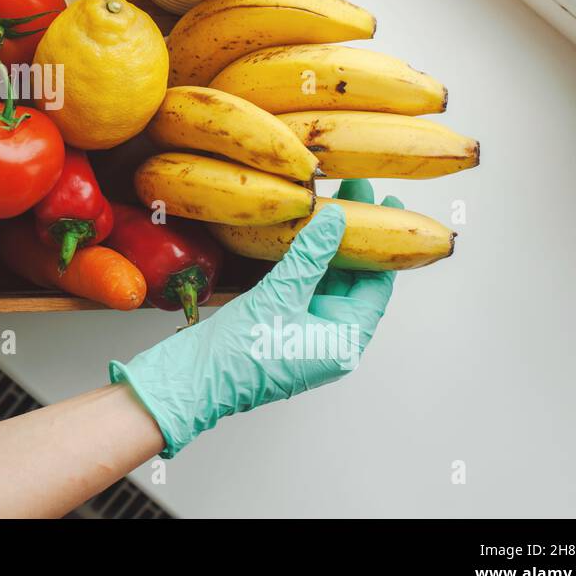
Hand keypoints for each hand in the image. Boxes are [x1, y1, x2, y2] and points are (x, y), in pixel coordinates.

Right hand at [110, 180, 398, 457]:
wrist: (189, 381)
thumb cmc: (237, 354)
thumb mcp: (278, 297)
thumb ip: (309, 256)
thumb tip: (336, 220)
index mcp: (343, 342)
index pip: (376, 286)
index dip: (382, 244)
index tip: (386, 207)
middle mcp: (329, 339)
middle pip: (352, 281)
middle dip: (352, 238)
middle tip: (355, 194)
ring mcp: (303, 333)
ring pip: (324, 281)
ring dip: (325, 247)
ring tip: (328, 204)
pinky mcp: (277, 325)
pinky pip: (299, 287)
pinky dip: (301, 260)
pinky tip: (298, 232)